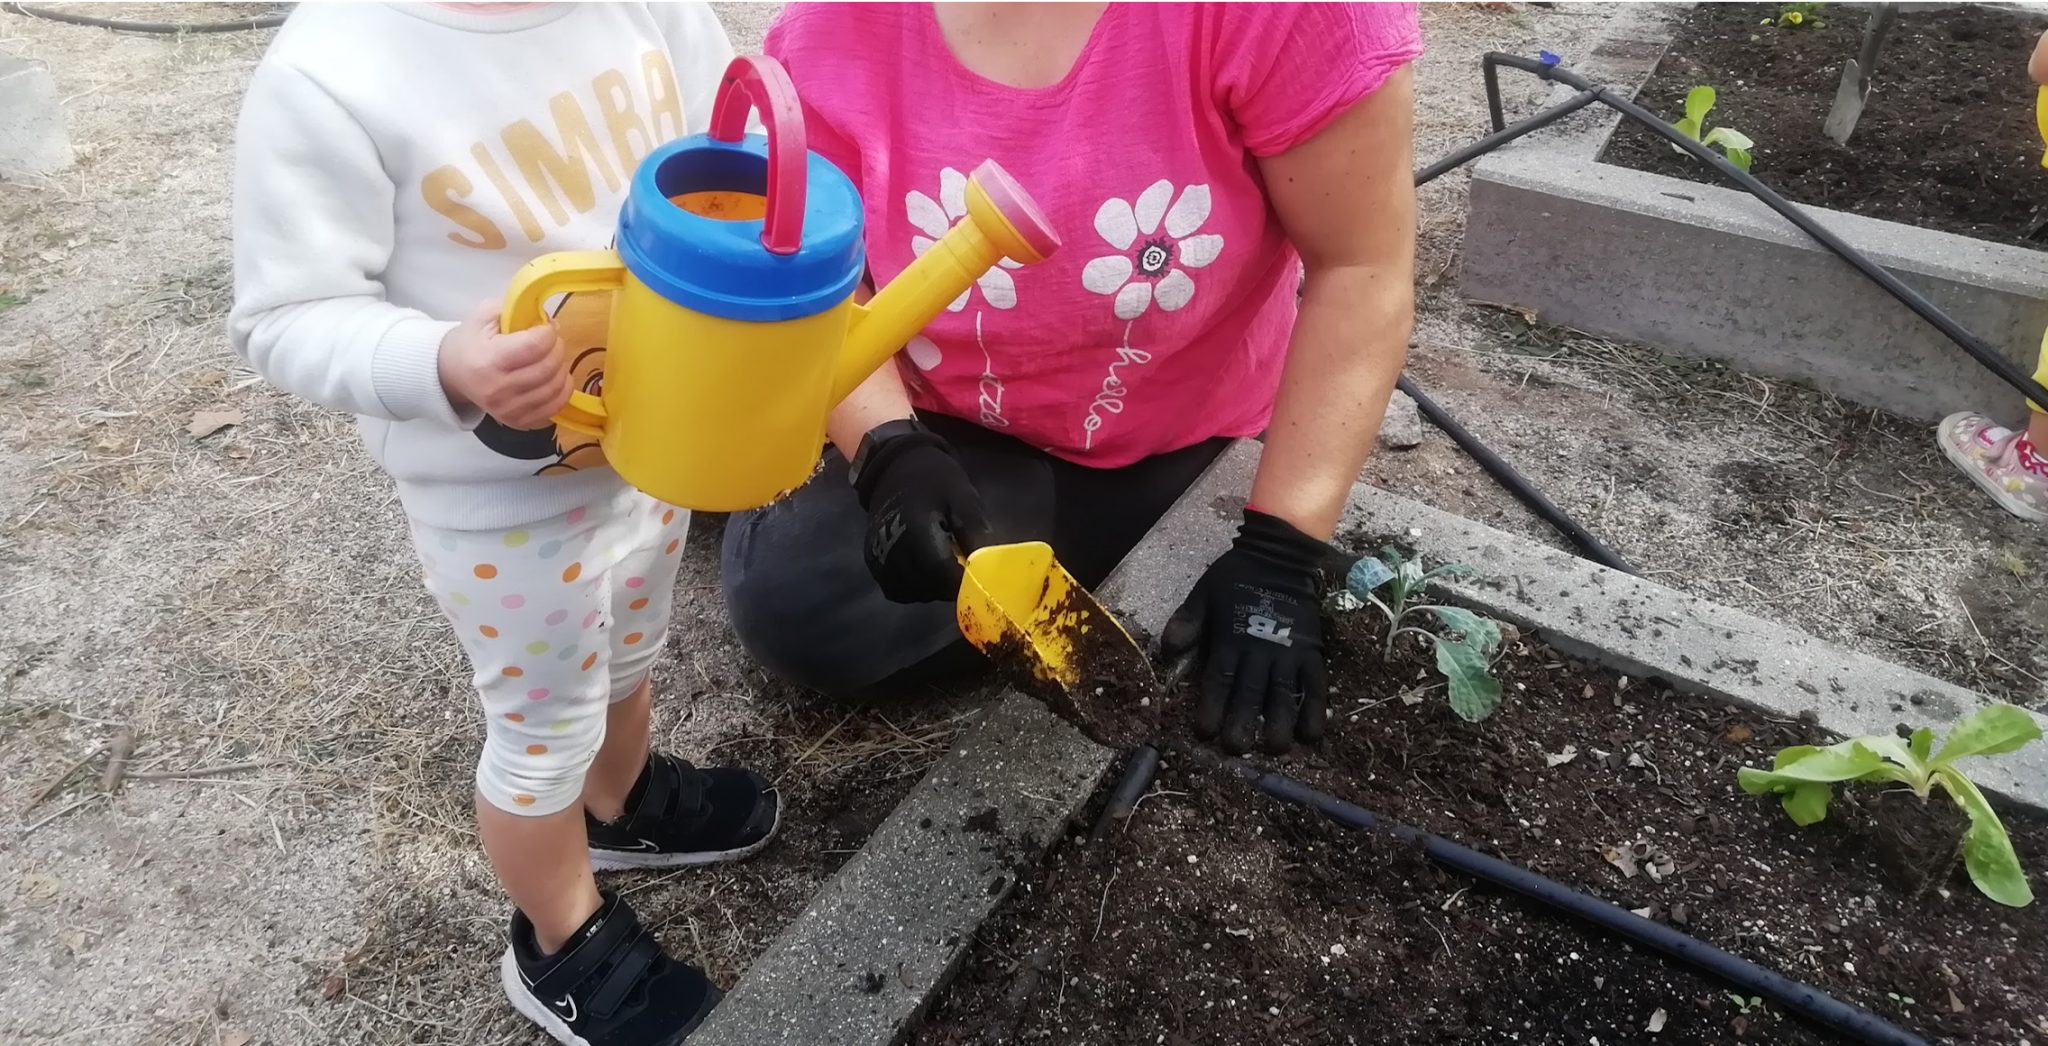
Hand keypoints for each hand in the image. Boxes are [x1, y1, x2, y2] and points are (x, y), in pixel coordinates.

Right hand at [437, 301, 568, 429]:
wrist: (453, 373)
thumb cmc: (472, 340)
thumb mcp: (486, 315)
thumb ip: (517, 310)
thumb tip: (549, 320)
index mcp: (488, 359)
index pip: (535, 346)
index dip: (548, 332)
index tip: (544, 327)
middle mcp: (498, 389)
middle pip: (548, 367)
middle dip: (557, 348)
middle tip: (551, 341)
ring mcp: (508, 410)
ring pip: (555, 388)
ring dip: (561, 368)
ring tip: (551, 358)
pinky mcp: (518, 422)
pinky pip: (554, 408)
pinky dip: (562, 391)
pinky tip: (554, 378)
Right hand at [852, 429, 992, 602]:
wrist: (896, 465)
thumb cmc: (935, 479)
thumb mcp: (963, 498)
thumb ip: (975, 532)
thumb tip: (989, 567)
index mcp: (915, 532)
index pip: (942, 575)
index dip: (962, 581)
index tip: (976, 576)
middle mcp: (892, 549)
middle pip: (926, 587)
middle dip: (949, 586)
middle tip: (962, 570)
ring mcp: (878, 558)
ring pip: (910, 593)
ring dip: (931, 589)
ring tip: (944, 569)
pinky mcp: (872, 561)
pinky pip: (895, 589)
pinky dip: (914, 588)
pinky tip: (926, 572)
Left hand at [1159, 509, 1329, 754]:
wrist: (1280, 555)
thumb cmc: (1236, 576)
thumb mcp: (1203, 593)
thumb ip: (1187, 622)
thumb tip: (1166, 653)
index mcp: (1230, 639)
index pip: (1218, 680)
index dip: (1211, 708)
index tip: (1204, 733)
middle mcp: (1259, 650)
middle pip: (1250, 693)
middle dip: (1242, 724)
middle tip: (1236, 749)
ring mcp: (1289, 652)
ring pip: (1284, 693)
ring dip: (1280, 723)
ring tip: (1276, 749)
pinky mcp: (1311, 651)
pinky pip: (1315, 684)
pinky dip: (1316, 709)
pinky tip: (1312, 735)